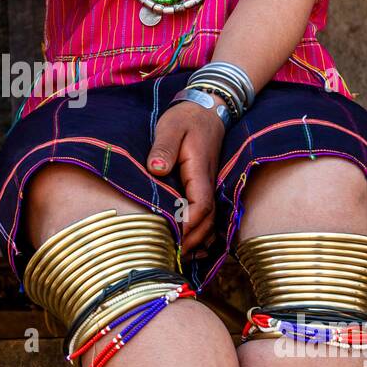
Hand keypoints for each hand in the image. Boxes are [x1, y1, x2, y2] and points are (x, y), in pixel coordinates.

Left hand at [146, 100, 224, 253]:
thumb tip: (156, 169)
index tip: (175, 239)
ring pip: (210, 220)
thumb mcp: (171, 127)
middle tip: (173, 257)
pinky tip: (192, 247)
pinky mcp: (203, 186)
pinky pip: (207, 214)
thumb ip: (163, 148)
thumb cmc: (186, 118)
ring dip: (198, 240)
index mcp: (199, 171)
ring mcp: (208, 185)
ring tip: (181, 258)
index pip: (201, 205)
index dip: (189, 225)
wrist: (207, 108)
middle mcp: (207, 182)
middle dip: (193, 241)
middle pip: (207, 220)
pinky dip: (202, 232)